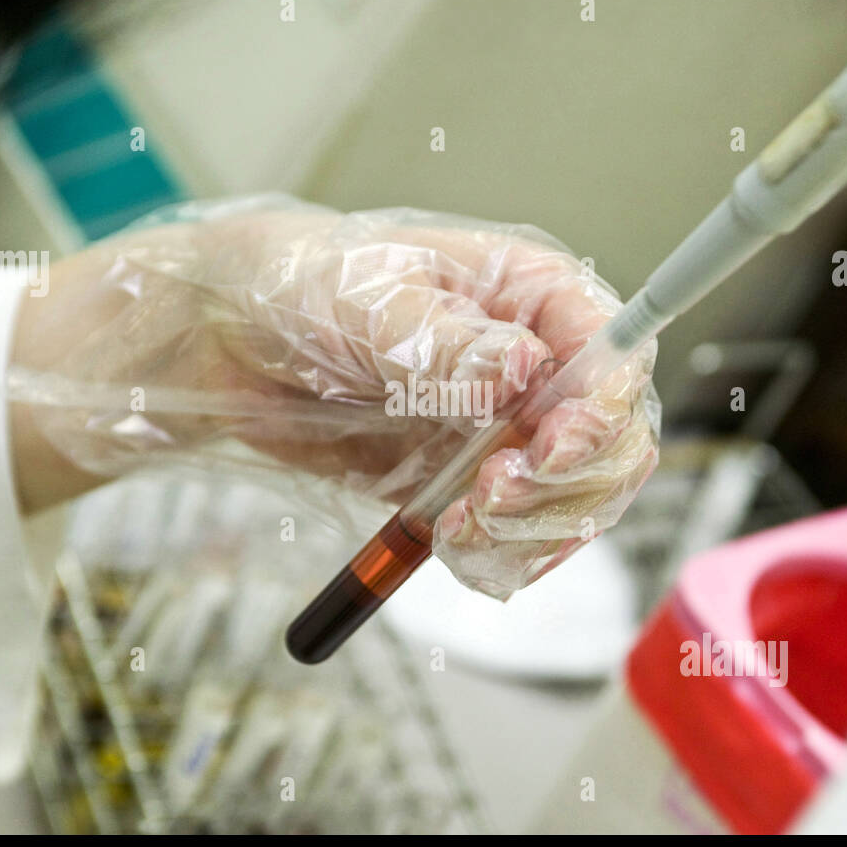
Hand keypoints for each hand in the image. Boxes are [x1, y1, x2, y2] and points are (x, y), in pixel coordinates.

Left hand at [9, 197, 658, 596]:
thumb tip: (524, 369)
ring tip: (456, 531)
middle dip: (564, 485)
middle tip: (489, 500)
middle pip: (614, 441)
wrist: (231, 347)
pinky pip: (522, 538)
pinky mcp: (472, 484)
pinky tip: (452, 548)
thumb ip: (446, 343)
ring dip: (532, 534)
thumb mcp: (369, 302)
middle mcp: (537, 364)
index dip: (603, 407)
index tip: (550, 449)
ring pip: (576, 502)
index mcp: (530, 294)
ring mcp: (509, 430)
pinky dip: (501, 559)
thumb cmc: (303, 287)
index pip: (615, 352)